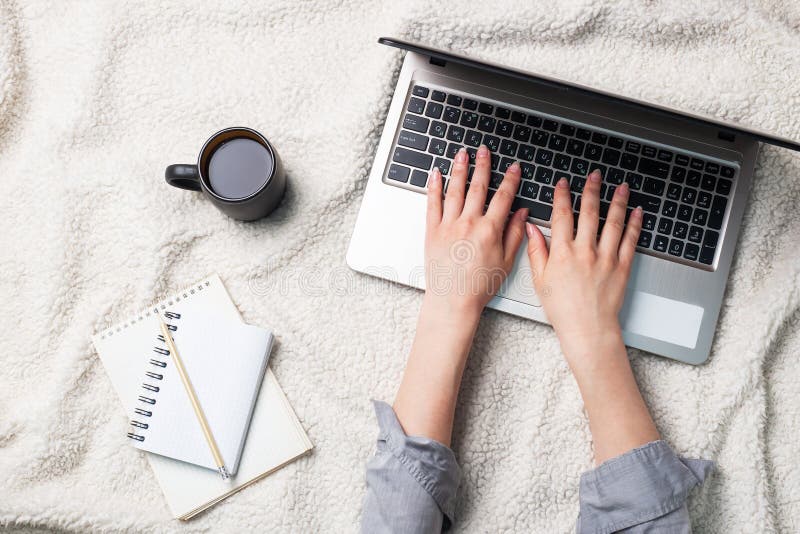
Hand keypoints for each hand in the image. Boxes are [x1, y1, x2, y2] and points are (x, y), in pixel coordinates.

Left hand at [424, 145, 528, 320]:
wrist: (452, 300)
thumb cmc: (479, 286)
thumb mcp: (506, 262)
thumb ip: (515, 235)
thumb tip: (522, 213)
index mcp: (489, 231)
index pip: (503, 198)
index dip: (510, 180)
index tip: (514, 167)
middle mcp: (469, 224)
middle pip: (478, 187)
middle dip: (483, 166)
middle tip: (484, 150)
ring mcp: (449, 226)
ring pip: (455, 190)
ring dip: (459, 169)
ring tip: (462, 153)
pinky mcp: (432, 231)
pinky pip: (432, 203)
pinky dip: (434, 187)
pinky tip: (436, 174)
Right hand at [525, 169, 642, 369]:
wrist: (588, 330)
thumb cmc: (562, 310)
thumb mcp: (540, 280)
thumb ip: (536, 251)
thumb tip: (531, 228)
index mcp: (562, 254)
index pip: (562, 216)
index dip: (562, 197)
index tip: (563, 184)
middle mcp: (585, 252)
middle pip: (589, 213)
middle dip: (591, 191)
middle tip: (595, 176)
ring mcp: (606, 258)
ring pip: (612, 222)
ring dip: (617, 201)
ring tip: (620, 186)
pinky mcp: (622, 267)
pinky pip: (629, 240)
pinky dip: (634, 224)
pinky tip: (636, 212)